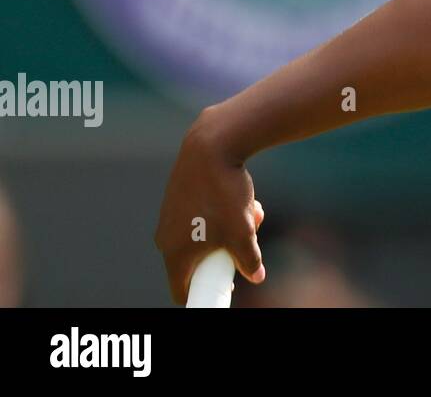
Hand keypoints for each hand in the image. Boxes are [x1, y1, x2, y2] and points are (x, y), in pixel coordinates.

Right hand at [154, 108, 266, 304]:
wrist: (212, 146)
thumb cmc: (224, 193)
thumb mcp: (242, 231)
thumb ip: (249, 260)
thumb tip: (256, 276)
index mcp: (174, 254)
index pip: (182, 290)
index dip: (206, 292)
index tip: (228, 286)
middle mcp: (166, 237)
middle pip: (199, 261)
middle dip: (229, 252)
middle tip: (249, 238)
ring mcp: (170, 216)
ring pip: (207, 235)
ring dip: (232, 229)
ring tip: (253, 211)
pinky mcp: (178, 197)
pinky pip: (202, 216)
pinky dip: (222, 212)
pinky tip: (242, 196)